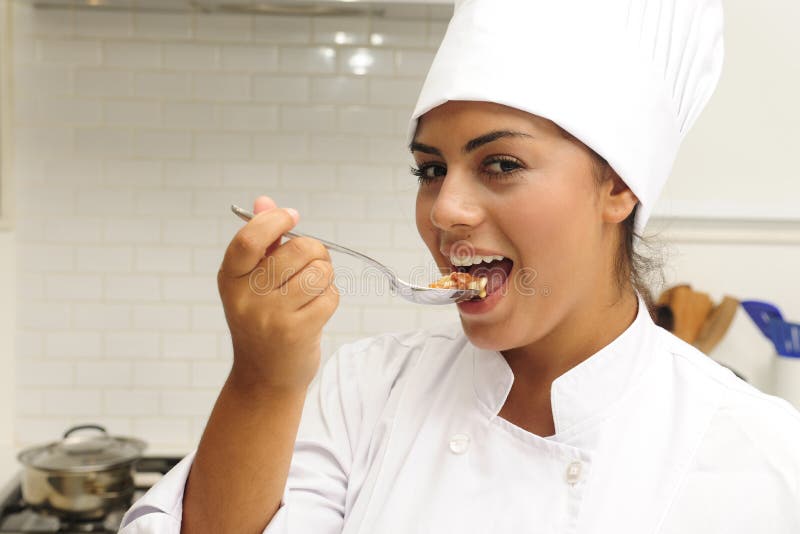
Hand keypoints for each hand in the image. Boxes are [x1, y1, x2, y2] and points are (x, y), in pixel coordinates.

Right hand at [217, 196, 338, 391]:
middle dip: (315, 252)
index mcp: (230, 278)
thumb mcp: (251, 282)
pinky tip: (316, 309)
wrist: (264, 378)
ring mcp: (271, 316)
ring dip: (325, 276)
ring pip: (319, 272)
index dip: (275, 220)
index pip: (249, 239)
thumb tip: (266, 201)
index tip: (291, 217)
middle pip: (298, 249)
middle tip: (312, 264)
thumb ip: (260, 240)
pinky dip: (330, 298)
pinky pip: (330, 296)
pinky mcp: (297, 332)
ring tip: (313, 289)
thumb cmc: (262, 321)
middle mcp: (246, 297)